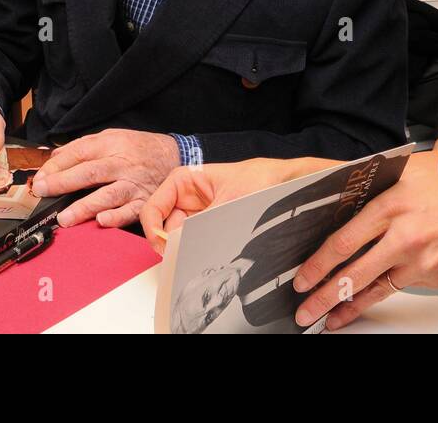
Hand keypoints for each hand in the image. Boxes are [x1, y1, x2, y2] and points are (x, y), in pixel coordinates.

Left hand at [31, 129, 180, 228]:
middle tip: (42, 191)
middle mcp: (122, 164)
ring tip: (65, 218)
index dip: (56, 166)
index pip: (79, 153)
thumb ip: (84, 146)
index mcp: (111, 145)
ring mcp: (133, 184)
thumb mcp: (112, 136)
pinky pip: (130, 212)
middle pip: (90, 172)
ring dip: (85, 207)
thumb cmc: (140, 148)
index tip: (39, 178)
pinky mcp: (144, 202)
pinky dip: (116, 217)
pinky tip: (102, 221)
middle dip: (63, 183)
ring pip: (108, 195)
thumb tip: (55, 157)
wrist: (174, 156)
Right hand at [140, 158, 299, 253]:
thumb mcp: (228, 202)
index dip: (153, 231)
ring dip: (185, 249)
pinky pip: (195, 241)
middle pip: (163, 227)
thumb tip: (184, 247)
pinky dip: (198, 250)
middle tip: (182, 259)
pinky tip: (209, 254)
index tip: (164, 249)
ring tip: (200, 255)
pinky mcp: (209, 226)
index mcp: (183, 180)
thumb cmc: (258, 179)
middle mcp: (186, 197)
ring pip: (178, 237)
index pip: (153, 209)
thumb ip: (203, 225)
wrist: (285, 182)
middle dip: (170, 245)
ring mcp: (197, 213)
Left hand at [291, 154, 437, 330]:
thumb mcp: (412, 171)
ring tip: (331, 319)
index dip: (319, 264)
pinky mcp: (436, 278)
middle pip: (356, 274)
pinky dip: (386, 289)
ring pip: (378, 289)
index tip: (302, 278)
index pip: (345, 241)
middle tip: (305, 311)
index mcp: (394, 206)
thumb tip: (345, 192)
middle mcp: (405, 238)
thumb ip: (378, 183)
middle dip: (325, 298)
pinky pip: (404, 285)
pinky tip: (374, 295)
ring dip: (350, 307)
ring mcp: (422, 263)